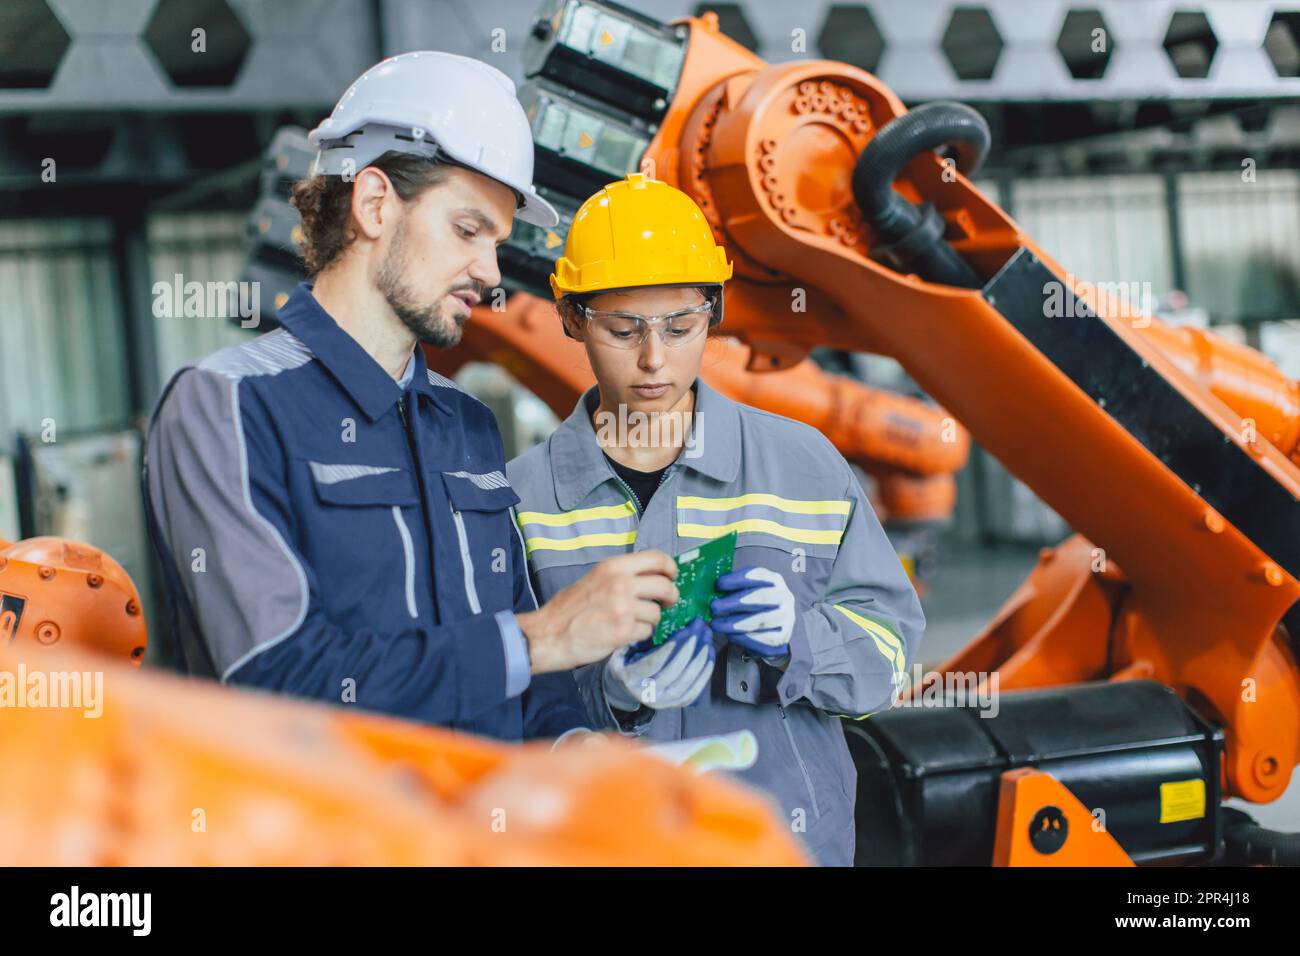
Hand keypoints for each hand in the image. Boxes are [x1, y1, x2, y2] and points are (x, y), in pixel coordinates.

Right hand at [516, 550, 677, 673]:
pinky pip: (646, 631)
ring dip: (649, 620)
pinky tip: (624, 634)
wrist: (549, 634)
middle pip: (665, 586)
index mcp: (614, 567)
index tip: (672, 577)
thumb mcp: (594, 579)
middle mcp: (622, 583)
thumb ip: (620, 577)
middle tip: (666, 603)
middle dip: (670, 596)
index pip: (657, 558)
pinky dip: (639, 635)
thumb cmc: (567, 609)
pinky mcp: (624, 631)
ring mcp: (624, 607)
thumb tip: (647, 580)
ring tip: (632, 622)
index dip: (670, 568)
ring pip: (657, 613)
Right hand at [604, 617, 714, 711]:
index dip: (668, 650)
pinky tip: (709, 660)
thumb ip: (635, 640)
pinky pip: (693, 693)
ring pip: (685, 683)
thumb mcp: (621, 650)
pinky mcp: (674, 705)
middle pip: (672, 673)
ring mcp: (662, 702)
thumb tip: (657, 624)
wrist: (623, 689)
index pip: (652, 664)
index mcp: (630, 678)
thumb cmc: (624, 664)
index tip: (680, 634)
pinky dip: (704, 676)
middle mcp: (646, 693)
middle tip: (698, 633)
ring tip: (707, 644)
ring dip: (699, 662)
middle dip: (688, 651)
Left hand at [709, 566, 794, 660]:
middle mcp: (784, 597)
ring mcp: (787, 617)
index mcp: (774, 580)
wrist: (772, 631)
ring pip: (761, 620)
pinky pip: (764, 638)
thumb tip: (711, 590)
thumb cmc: (755, 607)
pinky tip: (730, 636)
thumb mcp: (747, 593)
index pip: (758, 574)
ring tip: (717, 625)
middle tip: (714, 607)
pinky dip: (745, 637)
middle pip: (760, 597)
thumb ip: (733, 590)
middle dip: (735, 602)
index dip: (738, 579)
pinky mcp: (783, 636)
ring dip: (736, 623)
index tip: (719, 584)